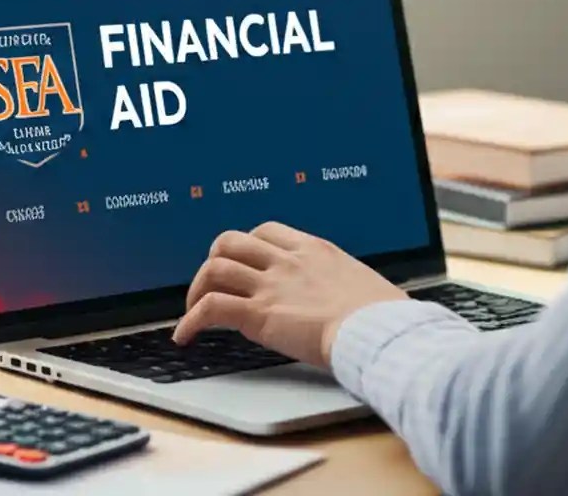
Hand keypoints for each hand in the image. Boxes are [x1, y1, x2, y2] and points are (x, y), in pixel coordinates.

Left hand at [173, 222, 408, 366]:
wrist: (378, 330)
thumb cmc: (382, 315)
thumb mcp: (362, 284)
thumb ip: (344, 285)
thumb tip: (353, 300)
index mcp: (314, 250)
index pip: (267, 232)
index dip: (247, 247)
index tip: (244, 264)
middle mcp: (288, 262)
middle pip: (231, 241)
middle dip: (215, 259)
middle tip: (213, 283)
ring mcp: (271, 286)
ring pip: (215, 268)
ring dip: (197, 288)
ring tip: (193, 308)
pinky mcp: (259, 315)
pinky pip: (211, 309)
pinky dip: (190, 321)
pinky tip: (185, 336)